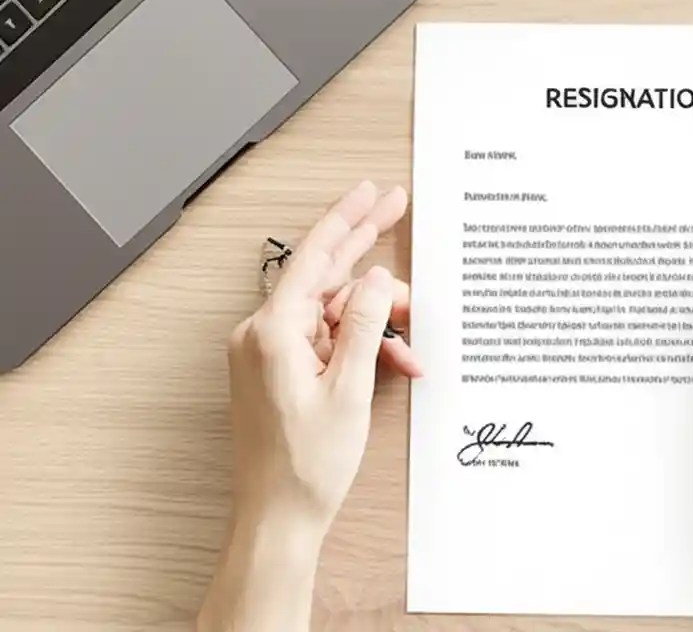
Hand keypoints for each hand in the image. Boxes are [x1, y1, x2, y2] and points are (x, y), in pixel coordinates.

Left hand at [227, 181, 419, 530]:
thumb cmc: (306, 465)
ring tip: (414, 335)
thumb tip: (377, 279)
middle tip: (396, 208)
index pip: (315, 257)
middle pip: (321, 275)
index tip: (373, 191)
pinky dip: (357, 346)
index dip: (348, 218)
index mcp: (273, 331)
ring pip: (330, 312)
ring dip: (374, 320)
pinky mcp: (277, 371)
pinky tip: (392, 362)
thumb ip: (363, 325)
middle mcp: (262, 334)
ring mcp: (268, 353)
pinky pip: (322, 340)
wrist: (277, 517)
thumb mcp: (350, 388)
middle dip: (363, 246)